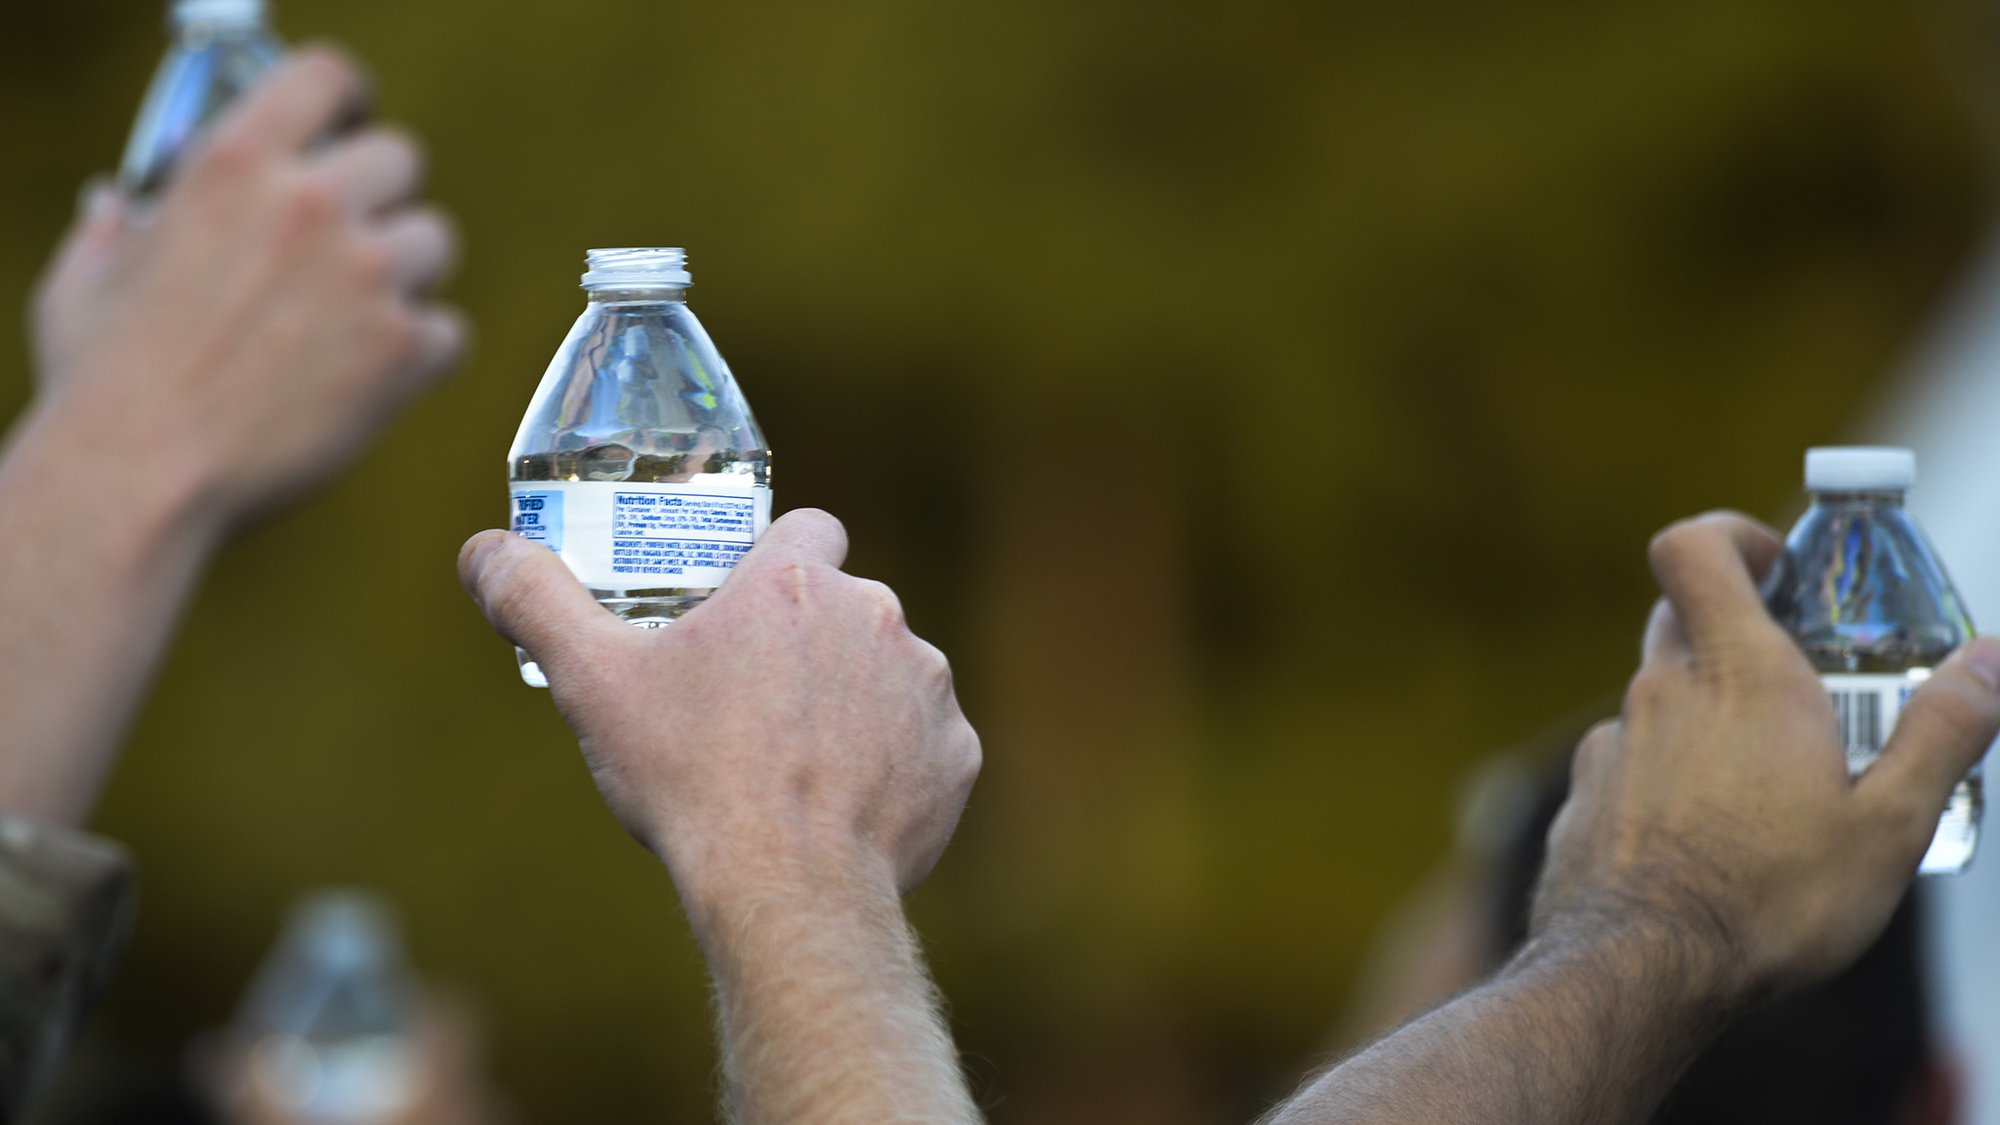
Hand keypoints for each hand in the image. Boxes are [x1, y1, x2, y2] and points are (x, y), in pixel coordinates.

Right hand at [28, 45, 462, 531]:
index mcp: (235, 162)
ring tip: (348, 327)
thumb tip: (116, 205)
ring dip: (404, 278)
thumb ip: (117, 229)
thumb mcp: (88, 279)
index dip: (349, 102)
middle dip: (379, 201)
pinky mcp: (405, 346)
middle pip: (402, 160)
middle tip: (347, 251)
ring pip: (434, 243)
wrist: (143, 475)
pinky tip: (365, 381)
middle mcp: (313, 203)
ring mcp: (368, 273)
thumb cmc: (105, 384)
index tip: (352, 128)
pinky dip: (419, 356)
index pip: (328, 78)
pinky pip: (448, 331)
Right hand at [457, 510, 980, 901]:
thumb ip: (536, 601)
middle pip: (842, 608)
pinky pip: (924, 743)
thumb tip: (482, 548)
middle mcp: (876, 617)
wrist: (786, 888)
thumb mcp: (592, 684)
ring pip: (886, 673)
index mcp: (795, 583)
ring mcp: (927, 685)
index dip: (774, 563)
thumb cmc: (691, 779)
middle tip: (750, 707)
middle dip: (805, 644)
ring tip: (794, 765)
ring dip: (852, 702)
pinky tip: (843, 806)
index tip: (742, 610)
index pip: (805, 529)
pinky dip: (893, 765)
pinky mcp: (956, 755)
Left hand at [1533, 512, 1999, 1000]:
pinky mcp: (1582, 804)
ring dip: (1706, 725)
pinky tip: (1704, 846)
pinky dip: (1666, 786)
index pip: (1694, 547)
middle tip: (1804, 694)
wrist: (1638, 974)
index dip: (1729, 536)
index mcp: (1738, 675)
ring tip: (1764, 796)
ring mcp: (1611, 748)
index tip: (1777, 566)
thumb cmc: (1770, 898)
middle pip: (1684, 623)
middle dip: (1739, 640)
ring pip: (1658, 705)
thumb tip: (1994, 657)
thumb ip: (1944, 730)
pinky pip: (1628, 770)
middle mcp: (1660, 694)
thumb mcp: (1891, 823)